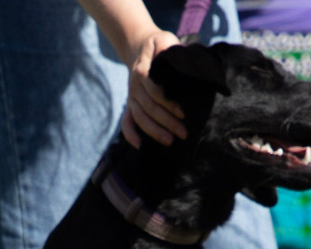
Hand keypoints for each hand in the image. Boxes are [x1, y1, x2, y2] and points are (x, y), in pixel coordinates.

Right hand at [121, 28, 186, 148]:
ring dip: (154, 131)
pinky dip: (130, 134)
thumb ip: (168, 49)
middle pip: (149, 108)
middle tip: (183, 134)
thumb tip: (176, 60)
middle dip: (166, 122)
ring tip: (170, 142)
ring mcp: (131, 97)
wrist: (139, 46)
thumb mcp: (164, 41)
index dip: (168, 103)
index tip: (183, 113)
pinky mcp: (131, 103)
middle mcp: (134, 86)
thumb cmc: (158, 45)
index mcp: (142, 71)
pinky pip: (126, 121)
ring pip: (140, 117)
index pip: (154, 91)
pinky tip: (139, 145)